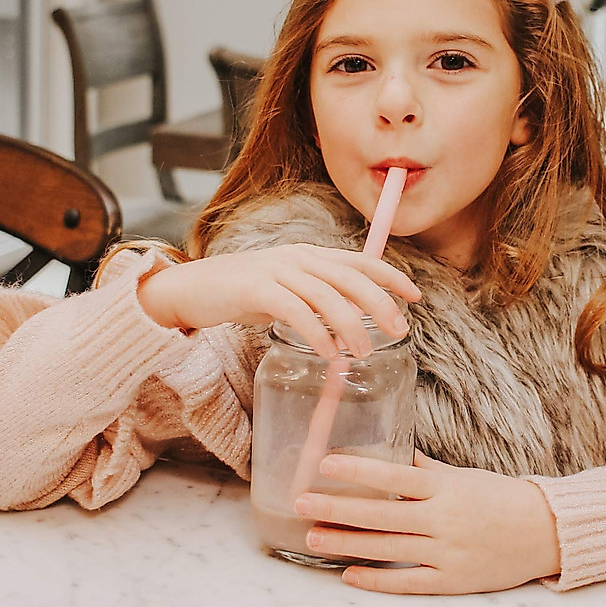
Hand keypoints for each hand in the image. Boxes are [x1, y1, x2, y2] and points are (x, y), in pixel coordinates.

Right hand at [137, 244, 420, 356]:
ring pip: (326, 295)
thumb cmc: (240, 292)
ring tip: (364, 351)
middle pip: (350, 277)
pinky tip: (327, 351)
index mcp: (309, 255)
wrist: (189, 288)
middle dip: (381, 303)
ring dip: (351, 325)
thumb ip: (316, 298)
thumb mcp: (286, 289)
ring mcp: (276, 271)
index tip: (415, 295)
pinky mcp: (255, 290)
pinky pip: (294, 310)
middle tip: (401, 330)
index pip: (360, 260)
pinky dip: (315, 332)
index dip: (391, 276)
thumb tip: (351, 320)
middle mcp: (297, 258)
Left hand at [294, 450, 561, 594]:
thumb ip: (427, 469)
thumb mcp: (465, 476)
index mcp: (445, 488)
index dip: (357, 470)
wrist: (545, 533)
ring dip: (346, 543)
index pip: (393, 477)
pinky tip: (349, 574)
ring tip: (312, 538)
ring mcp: (446, 553)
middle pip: (381, 514)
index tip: (324, 464)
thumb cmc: (501, 498)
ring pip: (387, 548)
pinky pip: (407, 583)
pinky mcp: (453, 581)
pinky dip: (377, 580)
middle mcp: (443, 520)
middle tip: (300, 503)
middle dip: (337, 508)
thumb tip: (393, 453)